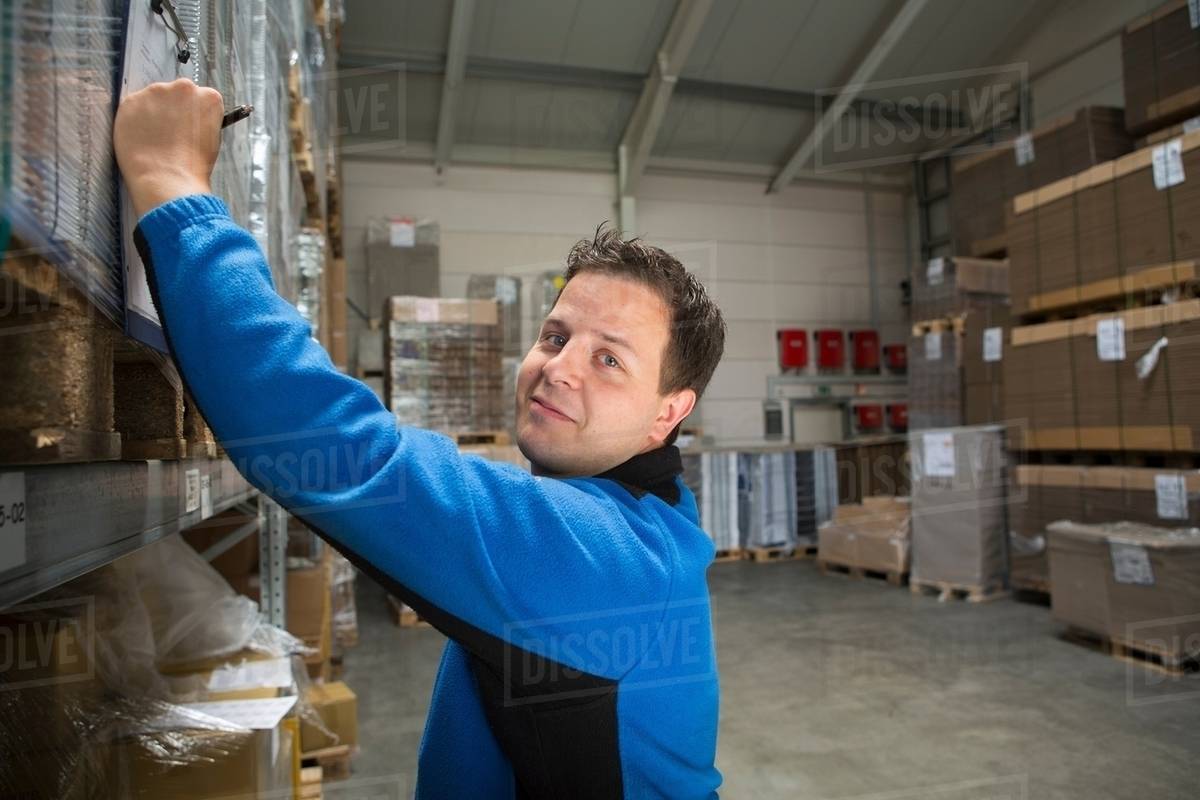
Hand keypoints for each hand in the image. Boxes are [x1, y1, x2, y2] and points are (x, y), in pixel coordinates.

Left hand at [114, 78, 222, 216]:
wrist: (167, 180)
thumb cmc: (193, 166)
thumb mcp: (212, 139)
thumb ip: (203, 120)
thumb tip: (191, 119)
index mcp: (208, 97)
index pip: (201, 97)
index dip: (194, 115)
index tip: (190, 126)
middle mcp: (183, 87)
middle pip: (176, 93)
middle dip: (174, 109)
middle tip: (171, 133)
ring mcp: (155, 92)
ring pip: (154, 99)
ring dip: (153, 113)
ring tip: (155, 139)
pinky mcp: (131, 100)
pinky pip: (133, 107)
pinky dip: (135, 120)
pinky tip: (141, 139)